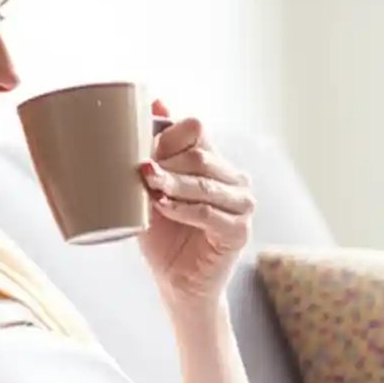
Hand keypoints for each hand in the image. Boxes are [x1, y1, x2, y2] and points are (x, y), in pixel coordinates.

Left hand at [137, 101, 254, 314]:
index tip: (142, 152)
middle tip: (141, 172)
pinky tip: (163, 208)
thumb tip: (155, 101)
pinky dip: (182, 209)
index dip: (167, 135)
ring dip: (172, 184)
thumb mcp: (150, 190)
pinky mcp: (240, 230)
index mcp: (214, 161)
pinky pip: (209, 213)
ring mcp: (242, 204)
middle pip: (199, 154)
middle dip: (166, 161)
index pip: (196, 129)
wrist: (176, 281)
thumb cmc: (163, 234)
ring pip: (204, 181)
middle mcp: (234, 178)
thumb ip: (154, 151)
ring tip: (150, 188)